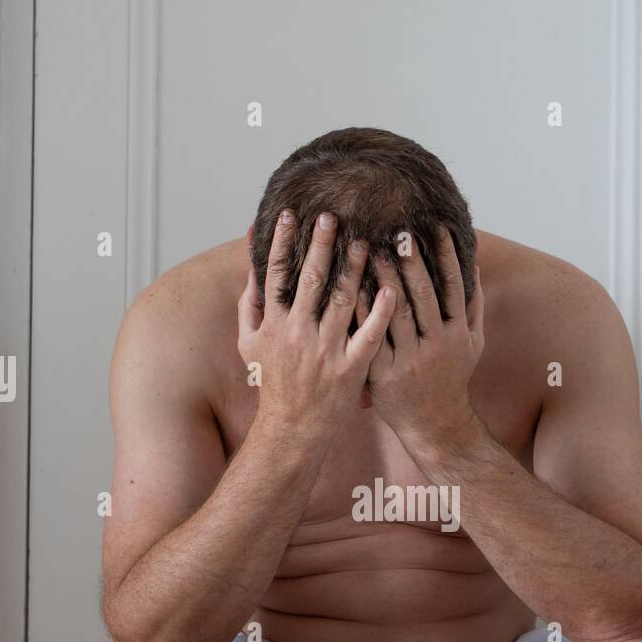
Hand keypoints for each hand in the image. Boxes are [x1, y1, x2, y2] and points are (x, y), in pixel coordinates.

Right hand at [238, 210, 394, 435]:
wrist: (292, 428)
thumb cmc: (273, 381)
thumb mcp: (249, 341)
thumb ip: (249, 300)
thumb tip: (250, 261)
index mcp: (274, 324)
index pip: (275, 275)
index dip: (282, 242)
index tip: (291, 214)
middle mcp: (298, 334)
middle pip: (311, 280)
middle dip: (321, 245)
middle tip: (332, 215)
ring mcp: (325, 351)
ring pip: (342, 301)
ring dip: (354, 268)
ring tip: (366, 241)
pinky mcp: (350, 368)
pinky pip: (369, 335)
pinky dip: (381, 311)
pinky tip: (393, 287)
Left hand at [364, 226, 483, 449]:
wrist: (435, 426)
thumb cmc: (452, 379)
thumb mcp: (473, 344)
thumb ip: (475, 306)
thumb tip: (475, 264)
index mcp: (457, 334)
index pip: (454, 286)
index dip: (446, 256)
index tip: (436, 227)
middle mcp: (436, 345)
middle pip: (422, 296)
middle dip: (411, 262)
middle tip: (397, 232)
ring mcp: (409, 360)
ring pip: (395, 313)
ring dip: (383, 280)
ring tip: (372, 250)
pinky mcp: (384, 373)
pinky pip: (370, 336)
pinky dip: (361, 311)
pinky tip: (351, 288)